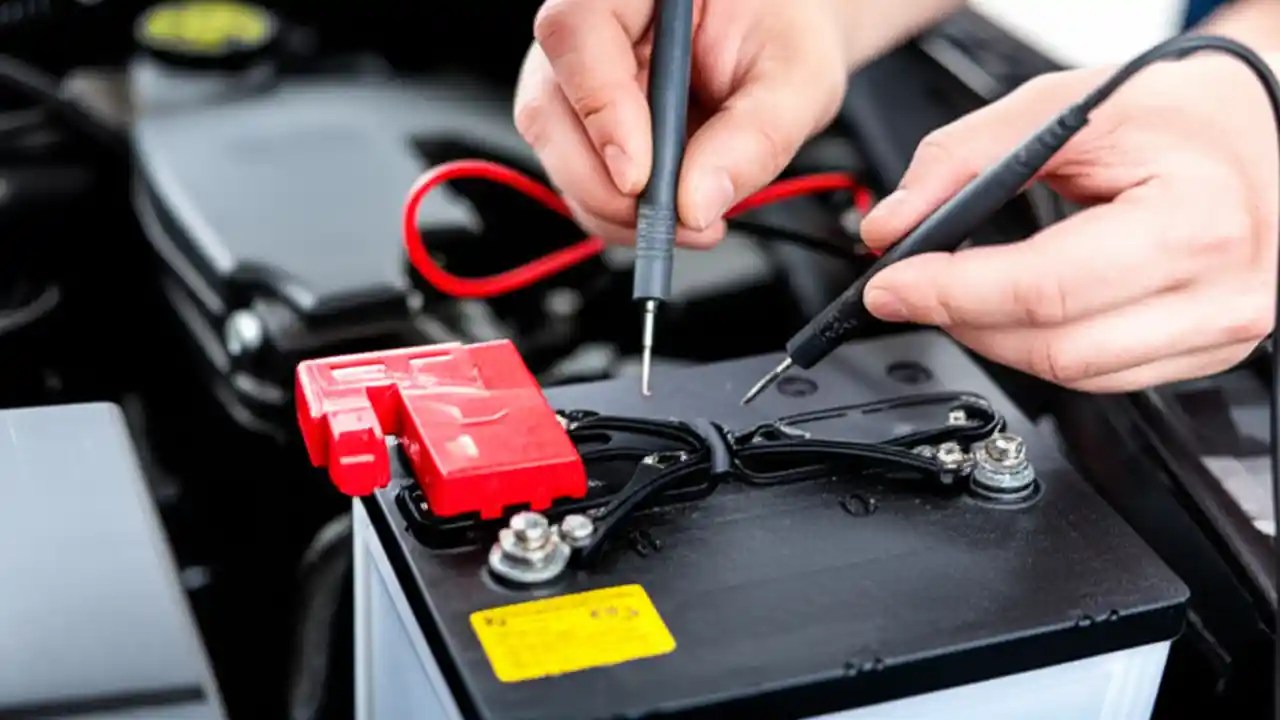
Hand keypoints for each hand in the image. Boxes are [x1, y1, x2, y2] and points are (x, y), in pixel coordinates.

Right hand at [513, 0, 853, 246]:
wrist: (779, 35)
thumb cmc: (786, 26)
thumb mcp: (798, 78)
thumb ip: (755, 137)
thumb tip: (694, 204)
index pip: (578, 33)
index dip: (601, 110)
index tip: (639, 178)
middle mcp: (592, 21)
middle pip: (549, 104)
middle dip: (603, 183)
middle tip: (669, 219)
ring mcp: (579, 72)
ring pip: (557, 148)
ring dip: (613, 206)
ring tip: (687, 219)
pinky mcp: (586, 118)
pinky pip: (577, 172)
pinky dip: (620, 210)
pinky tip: (673, 210)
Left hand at [860, 57, 1277, 392]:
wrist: (1266, 131)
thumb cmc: (1182, 114)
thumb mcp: (1065, 106)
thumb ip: (964, 159)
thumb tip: (892, 225)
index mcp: (1195, 220)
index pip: (1045, 287)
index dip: (951, 293)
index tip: (890, 284)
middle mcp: (1218, 293)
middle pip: (1053, 348)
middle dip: (960, 322)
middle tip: (907, 291)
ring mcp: (1219, 334)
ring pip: (1072, 376)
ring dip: (993, 342)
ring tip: (956, 295)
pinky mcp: (1206, 354)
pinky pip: (1102, 377)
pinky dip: (1041, 349)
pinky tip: (1011, 313)